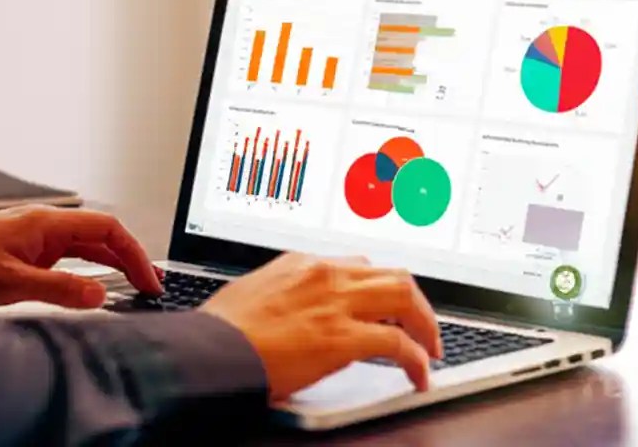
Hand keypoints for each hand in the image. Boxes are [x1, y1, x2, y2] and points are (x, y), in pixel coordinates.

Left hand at [0, 205, 162, 307]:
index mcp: (48, 223)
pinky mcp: (24, 249)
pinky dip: (87, 269)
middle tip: (149, 287)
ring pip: (85, 246)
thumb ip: (58, 289)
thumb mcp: (11, 282)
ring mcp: (35, 236)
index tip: (148, 280)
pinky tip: (91, 285)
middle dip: (130, 260)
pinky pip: (67, 255)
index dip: (134, 254)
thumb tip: (99, 295)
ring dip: (111, 263)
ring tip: (132, 285)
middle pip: (101, 237)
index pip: (108, 230)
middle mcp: (46, 225)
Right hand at [200, 253, 441, 400]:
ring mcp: (336, 303)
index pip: (357, 265)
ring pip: (404, 296)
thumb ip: (284, 293)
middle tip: (421, 325)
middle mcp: (325, 274)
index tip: (387, 303)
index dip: (379, 287)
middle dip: (415, 301)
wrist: (209, 350)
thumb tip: (295, 309)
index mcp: (302, 263)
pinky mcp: (342, 338)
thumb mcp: (254, 291)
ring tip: (429, 346)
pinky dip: (416, 359)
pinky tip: (418, 374)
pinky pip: (398, 343)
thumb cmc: (220, 330)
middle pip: (391, 273)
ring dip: (424, 323)